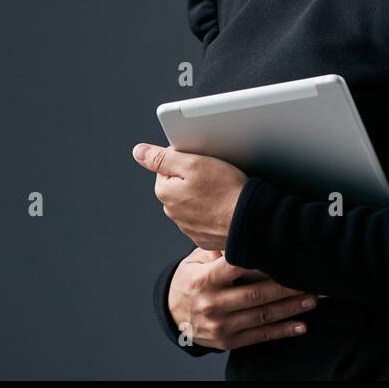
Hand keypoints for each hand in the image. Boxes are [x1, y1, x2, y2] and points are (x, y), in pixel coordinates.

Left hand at [132, 142, 246, 251]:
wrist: (250, 221)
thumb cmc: (226, 191)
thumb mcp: (193, 164)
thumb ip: (161, 158)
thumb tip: (138, 152)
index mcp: (165, 192)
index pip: (166, 167)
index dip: (185, 159)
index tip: (201, 161)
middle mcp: (172, 212)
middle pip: (178, 184)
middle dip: (193, 178)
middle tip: (214, 175)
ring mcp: (187, 226)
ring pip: (191, 201)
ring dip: (202, 195)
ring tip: (221, 191)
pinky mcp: (203, 235)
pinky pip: (203, 217)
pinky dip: (211, 210)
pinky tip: (224, 205)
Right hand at [168, 248, 315, 350]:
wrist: (172, 315)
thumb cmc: (190, 280)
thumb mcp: (194, 260)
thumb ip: (216, 248)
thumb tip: (239, 231)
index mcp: (204, 279)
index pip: (236, 266)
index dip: (262, 260)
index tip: (285, 253)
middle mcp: (212, 304)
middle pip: (256, 294)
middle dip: (286, 287)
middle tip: (309, 278)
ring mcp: (220, 325)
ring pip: (262, 316)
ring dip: (290, 308)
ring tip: (312, 299)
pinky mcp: (228, 341)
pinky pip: (260, 336)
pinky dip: (283, 332)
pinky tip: (301, 326)